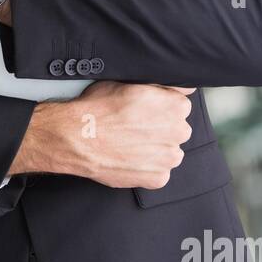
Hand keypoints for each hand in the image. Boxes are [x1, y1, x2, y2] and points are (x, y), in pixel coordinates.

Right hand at [9, 82, 195, 189]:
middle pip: (176, 130)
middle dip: (160, 130)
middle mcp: (178, 132)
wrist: (76, 137)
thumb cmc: (98, 108)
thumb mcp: (128, 82)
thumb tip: (185, 88)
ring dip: (155, 150)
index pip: (179, 106)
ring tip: (129, 145)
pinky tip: (128, 159)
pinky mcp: (157, 178)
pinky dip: (146, 169)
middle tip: (134, 129)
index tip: (143, 112)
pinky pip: (159, 174)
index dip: (159, 109)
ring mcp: (169, 157)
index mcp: (175, 106)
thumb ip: (162, 85)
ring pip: (169, 153)